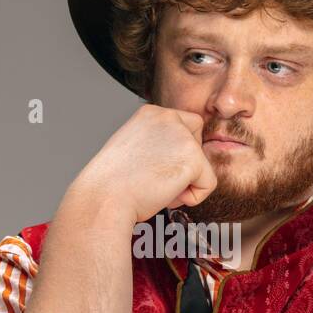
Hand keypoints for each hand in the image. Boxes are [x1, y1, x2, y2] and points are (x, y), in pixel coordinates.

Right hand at [70, 103, 216, 223]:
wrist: (103, 199)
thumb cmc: (112, 184)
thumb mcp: (134, 150)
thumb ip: (157, 144)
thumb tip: (177, 157)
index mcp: (150, 113)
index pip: (185, 126)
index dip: (176, 153)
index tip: (152, 168)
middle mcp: (167, 117)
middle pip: (198, 141)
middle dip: (185, 165)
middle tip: (155, 180)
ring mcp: (181, 136)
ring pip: (203, 166)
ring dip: (184, 184)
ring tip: (156, 188)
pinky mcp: (192, 158)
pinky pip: (209, 184)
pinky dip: (193, 198)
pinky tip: (166, 196)